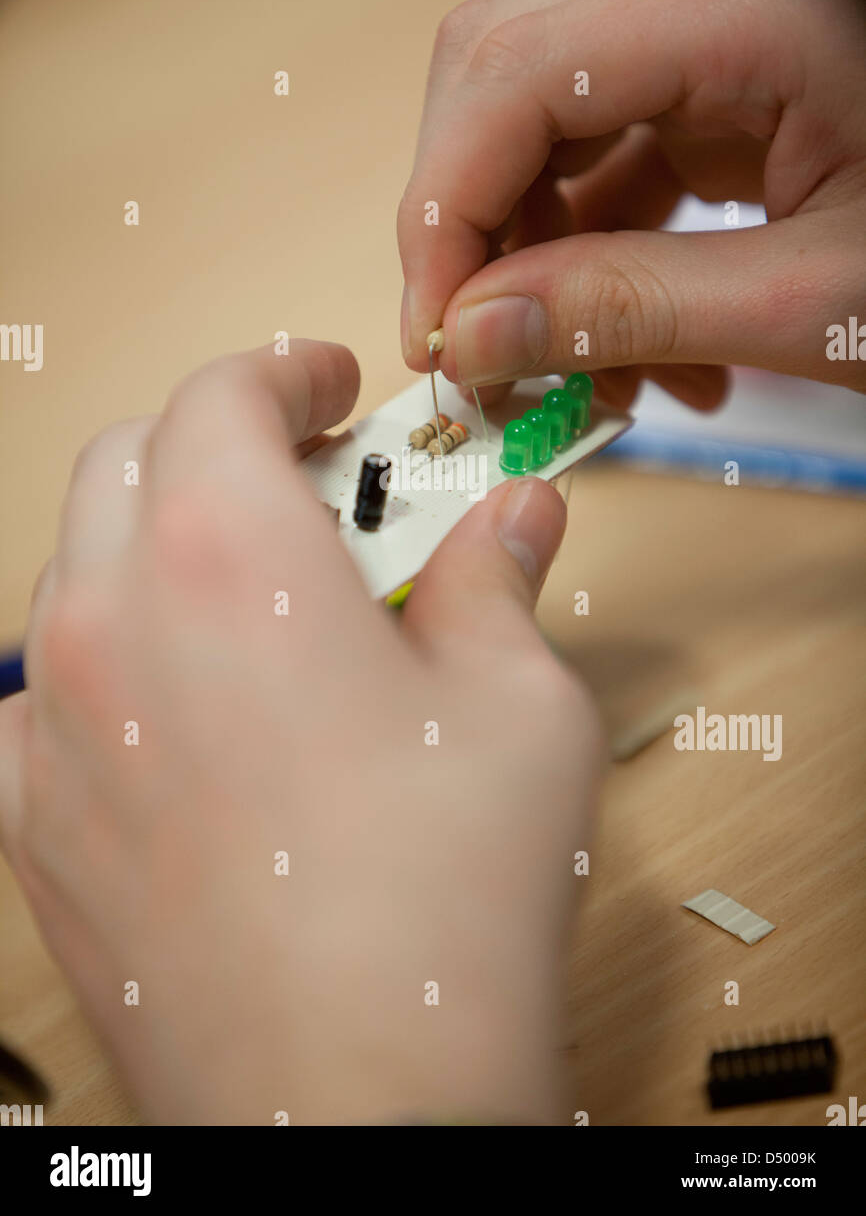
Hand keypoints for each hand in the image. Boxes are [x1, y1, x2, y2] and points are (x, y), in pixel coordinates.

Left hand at [0, 339, 601, 1124]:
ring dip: (153, 546)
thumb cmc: (446, 902)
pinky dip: (98, 665)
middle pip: (129, 460)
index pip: (222, 394)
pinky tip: (172, 717)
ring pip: (73, 570)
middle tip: (304, 484)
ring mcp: (49, 730)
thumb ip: (500, 583)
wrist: (360, 1106)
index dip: (284, 370)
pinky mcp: (28, 826)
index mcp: (224, 557)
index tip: (329, 389)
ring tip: (246, 602)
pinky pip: (34, 699)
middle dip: (216, 444)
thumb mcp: (517, 708)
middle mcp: (106, 624)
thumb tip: (515, 518)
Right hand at [398, 0, 865, 408]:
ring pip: (550, 126)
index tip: (437, 337)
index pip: (511, 73)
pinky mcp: (730, 89)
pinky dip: (603, 264)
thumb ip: (632, 311)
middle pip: (507, 77)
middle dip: (475, 228)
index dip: (443, 210)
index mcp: (752, 2)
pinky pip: (616, 163)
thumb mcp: (817, 303)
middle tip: (482, 355)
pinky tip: (648, 359)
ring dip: (541, 263)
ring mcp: (722, 33)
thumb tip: (476, 335)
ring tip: (584, 385)